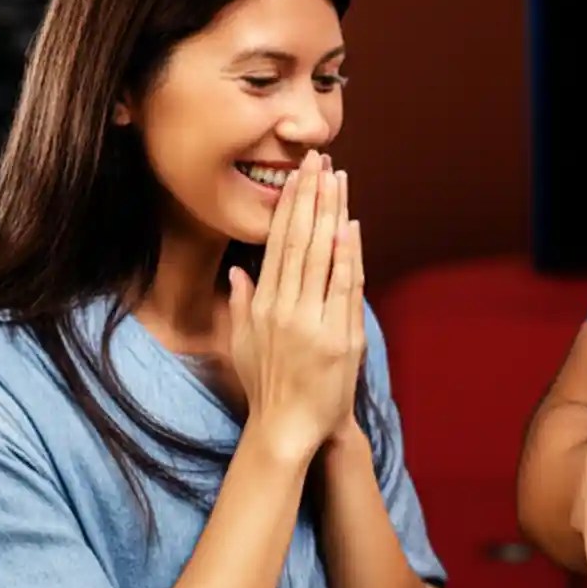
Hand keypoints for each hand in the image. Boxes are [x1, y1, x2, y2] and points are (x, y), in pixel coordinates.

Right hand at [228, 151, 365, 460]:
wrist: (289, 429)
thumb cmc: (268, 387)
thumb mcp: (244, 343)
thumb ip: (241, 304)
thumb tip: (237, 271)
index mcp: (262, 305)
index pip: (277, 243)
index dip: (288, 206)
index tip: (297, 175)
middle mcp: (285, 308)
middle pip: (299, 240)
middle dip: (310, 196)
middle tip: (318, 158)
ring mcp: (313, 322)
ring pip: (322, 256)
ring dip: (330, 213)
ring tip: (337, 178)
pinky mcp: (339, 338)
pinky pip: (344, 288)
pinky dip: (347, 256)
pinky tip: (349, 226)